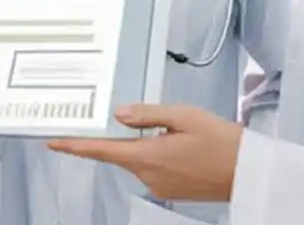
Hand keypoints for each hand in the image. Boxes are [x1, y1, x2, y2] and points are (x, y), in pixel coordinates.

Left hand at [47, 104, 242, 201]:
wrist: (249, 172)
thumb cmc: (222, 142)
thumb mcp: (184, 116)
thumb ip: (147, 114)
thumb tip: (119, 114)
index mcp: (148, 156)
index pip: (102, 150)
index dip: (75, 146)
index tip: (54, 142)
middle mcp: (149, 176)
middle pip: (123, 152)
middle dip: (129, 135)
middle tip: (156, 122)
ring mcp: (160, 186)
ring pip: (140, 159)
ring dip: (149, 144)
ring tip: (182, 134)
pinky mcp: (171, 191)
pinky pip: (154, 168)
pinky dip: (160, 155)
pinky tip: (183, 147)